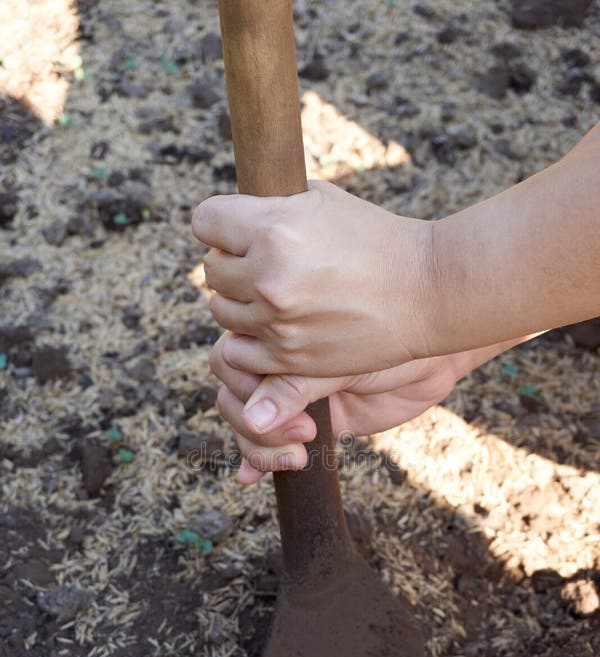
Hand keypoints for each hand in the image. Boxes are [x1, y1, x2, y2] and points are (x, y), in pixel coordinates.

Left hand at [193, 181, 434, 377]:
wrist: (426, 290)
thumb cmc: (376, 238)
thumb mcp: (322, 199)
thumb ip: (270, 206)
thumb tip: (229, 216)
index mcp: (273, 228)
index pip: (204, 221)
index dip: (221, 223)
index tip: (238, 229)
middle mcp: (268, 276)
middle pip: (211, 268)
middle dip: (233, 262)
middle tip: (267, 263)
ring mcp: (277, 321)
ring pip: (220, 310)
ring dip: (241, 301)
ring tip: (277, 293)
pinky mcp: (288, 357)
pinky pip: (238, 350)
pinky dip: (251, 338)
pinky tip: (278, 324)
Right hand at [209, 333, 462, 483]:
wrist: (435, 355)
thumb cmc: (392, 336)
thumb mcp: (340, 358)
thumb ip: (296, 386)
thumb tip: (253, 417)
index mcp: (277, 331)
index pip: (230, 359)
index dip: (243, 389)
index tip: (281, 406)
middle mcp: (278, 362)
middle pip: (231, 397)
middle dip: (253, 426)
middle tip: (303, 435)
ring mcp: (291, 397)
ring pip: (247, 424)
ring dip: (260, 448)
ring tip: (296, 458)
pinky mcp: (310, 426)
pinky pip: (271, 443)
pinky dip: (256, 460)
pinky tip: (249, 476)